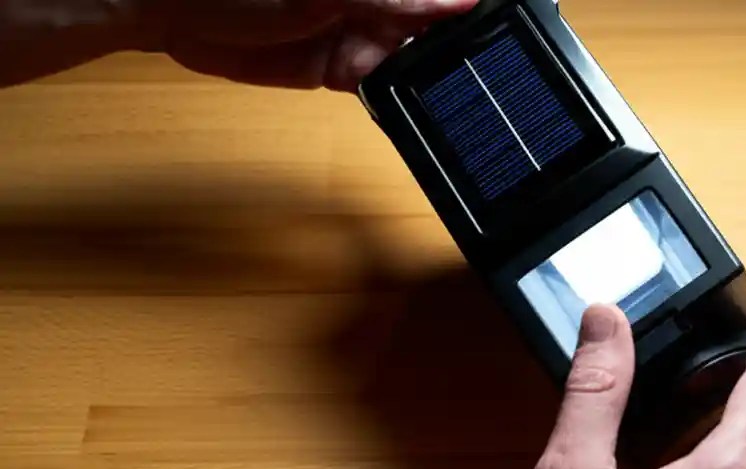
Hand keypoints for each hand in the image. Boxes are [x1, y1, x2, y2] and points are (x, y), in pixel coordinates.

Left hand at [0, 0, 476, 90]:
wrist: (163, 8)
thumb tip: (462, 1)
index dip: (468, 11)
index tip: (509, 31)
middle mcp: (374, 0)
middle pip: (431, 25)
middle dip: (459, 47)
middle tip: (500, 74)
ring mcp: (355, 34)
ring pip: (412, 59)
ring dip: (434, 78)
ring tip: (468, 97)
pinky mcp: (336, 70)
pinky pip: (381, 86)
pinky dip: (400, 98)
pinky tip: (426, 107)